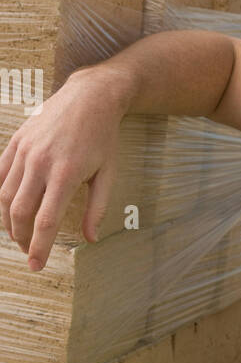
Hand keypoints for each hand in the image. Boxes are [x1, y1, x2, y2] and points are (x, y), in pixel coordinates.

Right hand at [0, 68, 124, 269]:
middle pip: (20, 212)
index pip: (45, 221)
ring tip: (19, 235)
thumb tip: (90, 239)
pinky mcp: (16, 142)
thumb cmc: (102, 137)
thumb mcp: (108, 174)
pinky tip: (7, 209)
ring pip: (5, 196)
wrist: (90, 97)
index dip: (39, 247)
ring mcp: (25, 151)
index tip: (37, 265)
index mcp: (66, 174)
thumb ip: (97, 209)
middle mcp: (41, 163)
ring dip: (8, 221)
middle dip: (22, 238)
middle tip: (29, 252)